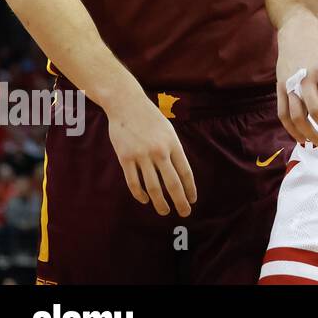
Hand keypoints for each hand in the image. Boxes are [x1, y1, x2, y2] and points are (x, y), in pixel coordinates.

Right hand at [104, 91, 197, 216]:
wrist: (127, 104)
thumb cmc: (150, 119)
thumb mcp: (168, 131)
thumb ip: (173, 151)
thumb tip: (179, 174)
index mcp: (173, 144)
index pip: (185, 172)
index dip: (190, 189)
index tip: (192, 200)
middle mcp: (159, 151)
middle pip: (172, 183)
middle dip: (179, 201)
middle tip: (185, 213)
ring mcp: (141, 155)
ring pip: (153, 186)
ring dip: (160, 202)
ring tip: (165, 211)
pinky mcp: (125, 158)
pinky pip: (134, 182)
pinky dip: (140, 194)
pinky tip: (145, 200)